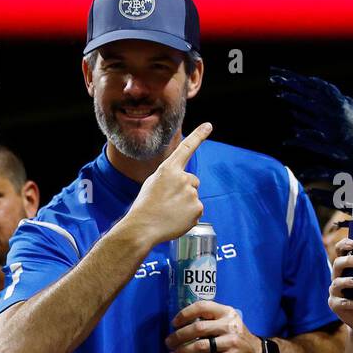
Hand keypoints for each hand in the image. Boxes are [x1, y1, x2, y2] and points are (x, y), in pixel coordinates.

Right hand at [124, 123, 211, 249]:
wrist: (143, 227)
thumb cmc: (145, 206)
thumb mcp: (154, 183)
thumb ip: (171, 178)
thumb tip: (186, 184)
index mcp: (169, 169)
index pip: (186, 148)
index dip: (199, 135)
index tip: (209, 125)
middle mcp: (183, 178)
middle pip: (192, 180)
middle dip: (184, 190)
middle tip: (168, 201)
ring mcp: (192, 193)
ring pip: (193, 196)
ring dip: (185, 204)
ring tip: (169, 212)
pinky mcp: (198, 208)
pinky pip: (196, 210)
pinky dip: (188, 216)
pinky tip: (175, 219)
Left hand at [167, 298, 263, 352]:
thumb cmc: (236, 336)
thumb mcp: (227, 321)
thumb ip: (210, 319)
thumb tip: (181, 323)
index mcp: (226, 312)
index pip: (203, 306)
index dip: (185, 314)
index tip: (174, 323)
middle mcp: (229, 325)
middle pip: (198, 328)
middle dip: (179, 336)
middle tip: (169, 342)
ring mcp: (231, 342)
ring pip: (200, 346)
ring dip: (182, 351)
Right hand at [328, 237, 352, 332]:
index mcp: (346, 268)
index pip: (340, 252)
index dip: (344, 244)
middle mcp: (337, 277)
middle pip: (337, 264)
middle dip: (349, 261)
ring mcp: (335, 292)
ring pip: (337, 283)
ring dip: (348, 281)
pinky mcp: (335, 305)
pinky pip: (343, 303)